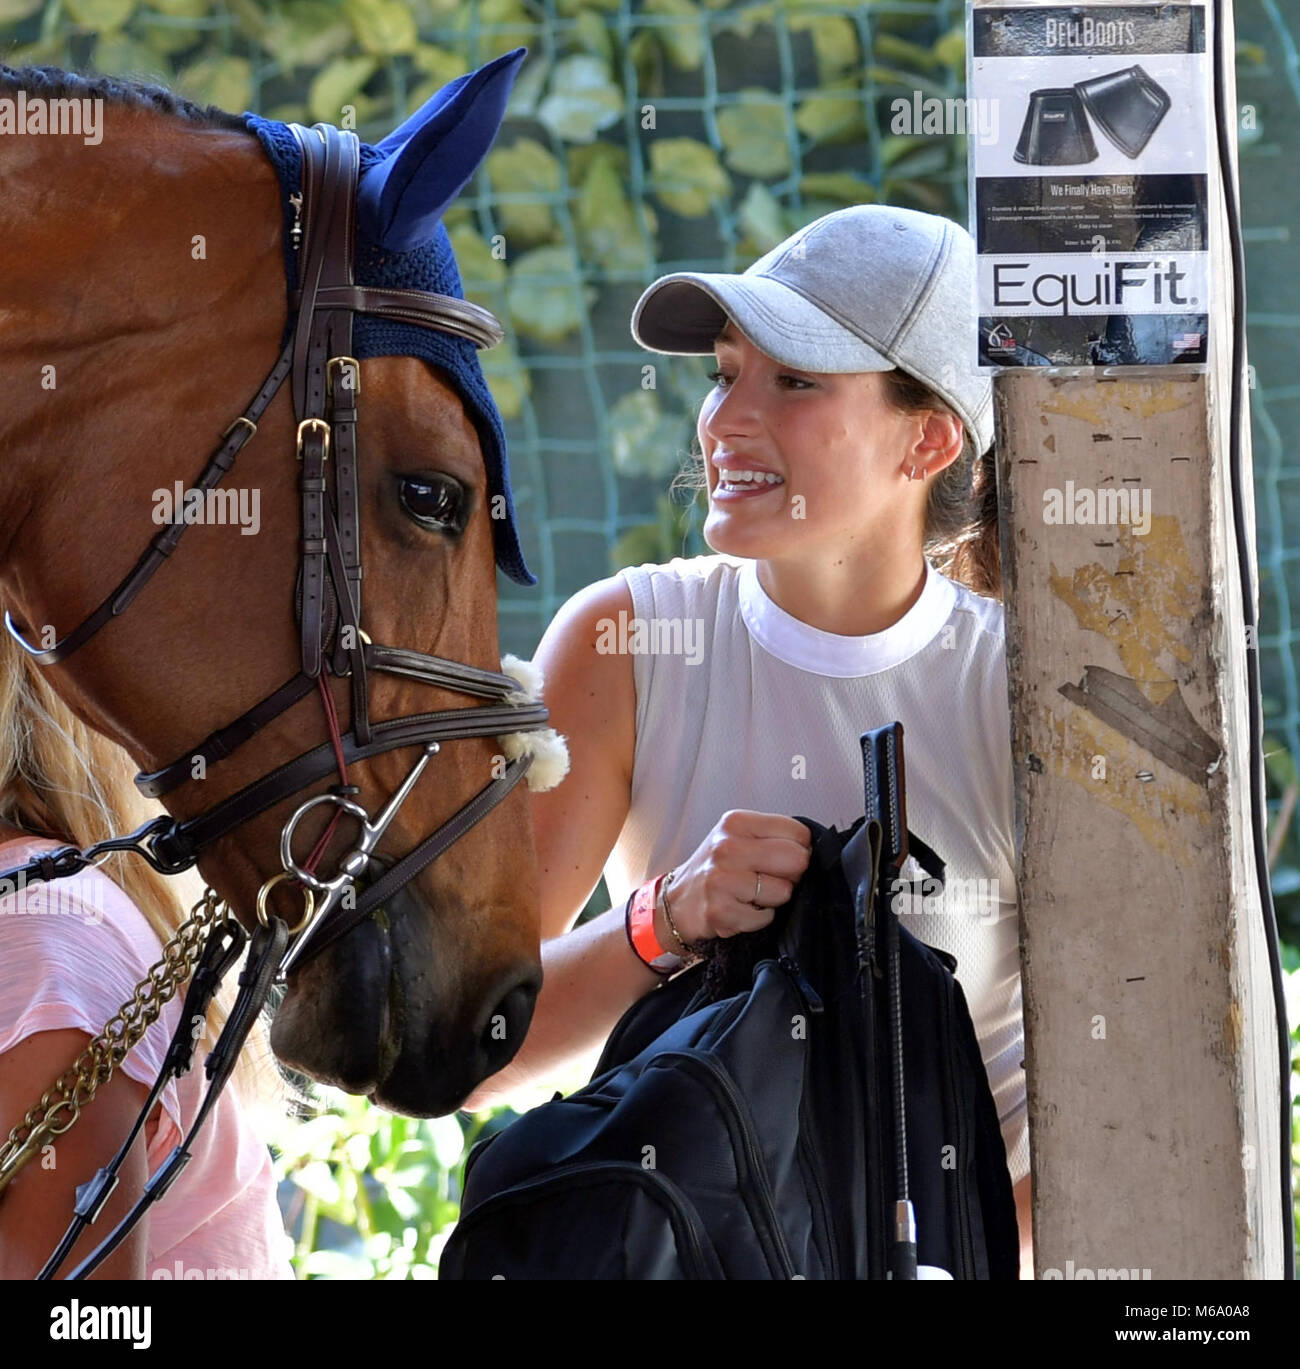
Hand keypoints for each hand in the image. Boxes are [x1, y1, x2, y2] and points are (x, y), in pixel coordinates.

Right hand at [656, 810, 812, 947]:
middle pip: (796, 859)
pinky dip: (759, 918)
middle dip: (791, 874)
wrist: (677, 902)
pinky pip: (766, 917)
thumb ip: (771, 836)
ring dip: (773, 899)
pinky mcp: (721, 911)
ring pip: (784, 892)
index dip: (799, 849)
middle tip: (771, 878)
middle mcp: (727, 847)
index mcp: (736, 823)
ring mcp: (722, 880)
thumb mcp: (737, 837)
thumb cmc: (715, 869)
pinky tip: (741, 909)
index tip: (782, 858)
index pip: (798, 832)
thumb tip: (812, 849)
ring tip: (751, 895)